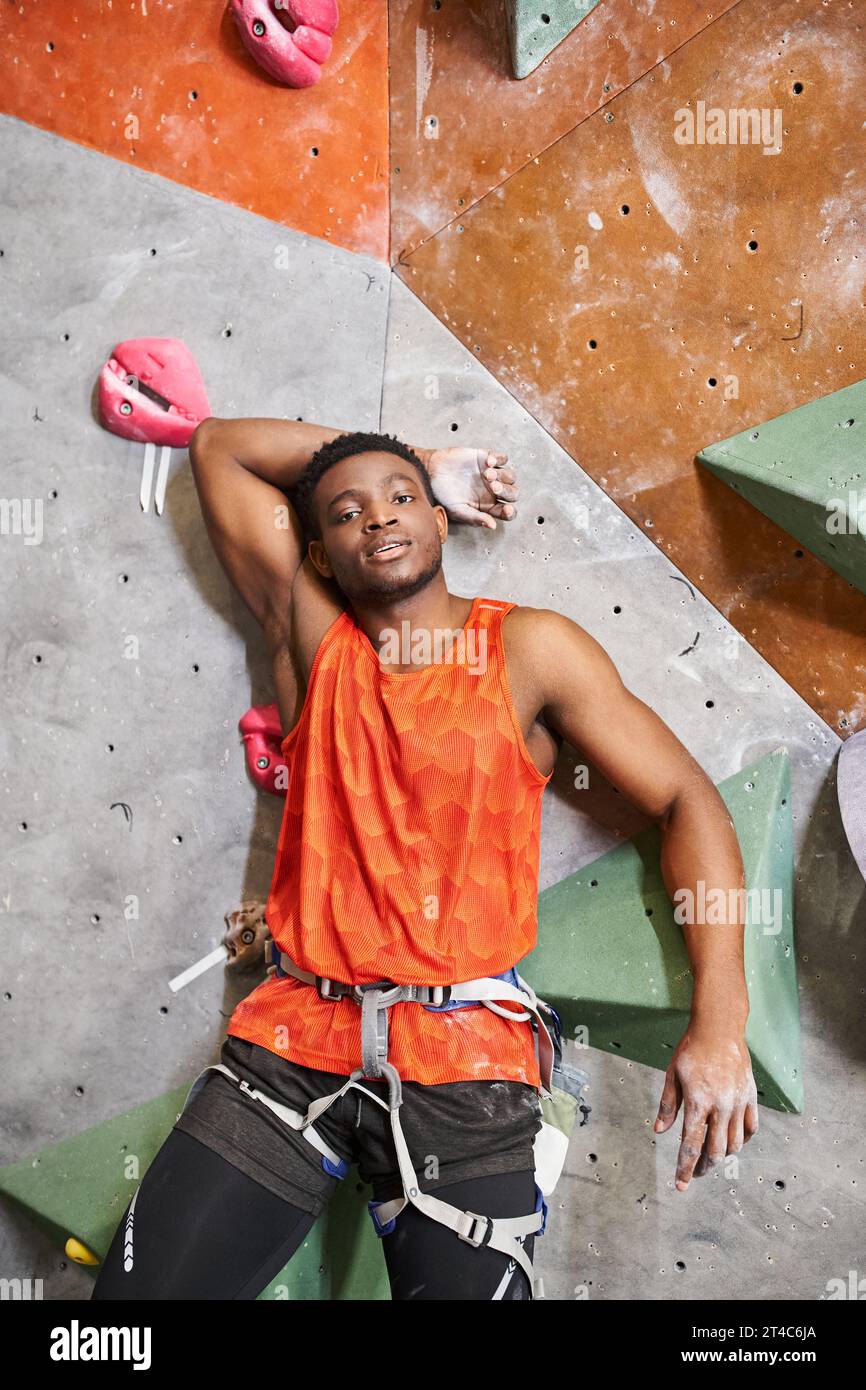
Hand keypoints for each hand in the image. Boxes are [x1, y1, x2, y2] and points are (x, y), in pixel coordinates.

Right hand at [425, 447, 517, 528]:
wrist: (431, 472)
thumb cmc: (442, 494)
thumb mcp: (457, 510)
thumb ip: (475, 518)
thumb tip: (492, 526)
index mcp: (488, 506)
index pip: (507, 512)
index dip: (510, 512)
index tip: (506, 509)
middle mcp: (492, 492)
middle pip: (513, 493)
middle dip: (507, 491)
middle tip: (493, 487)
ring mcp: (491, 475)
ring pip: (510, 476)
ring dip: (502, 475)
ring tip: (486, 475)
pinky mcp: (486, 459)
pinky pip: (502, 458)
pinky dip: (498, 459)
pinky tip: (488, 463)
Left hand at [653, 1025, 758, 1190]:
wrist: (719, 1029)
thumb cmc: (692, 1049)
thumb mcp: (672, 1075)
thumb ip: (668, 1105)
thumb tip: (659, 1131)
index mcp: (698, 1101)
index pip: (691, 1145)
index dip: (685, 1169)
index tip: (680, 1185)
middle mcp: (721, 1106)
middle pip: (715, 1151)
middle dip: (704, 1168)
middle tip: (694, 1174)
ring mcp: (739, 1102)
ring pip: (735, 1143)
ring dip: (722, 1156)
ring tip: (711, 1159)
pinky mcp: (751, 1096)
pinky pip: (751, 1128)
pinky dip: (743, 1140)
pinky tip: (732, 1141)